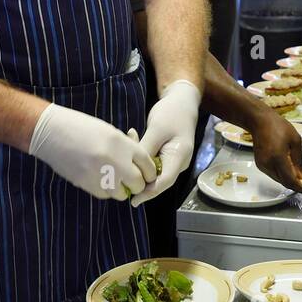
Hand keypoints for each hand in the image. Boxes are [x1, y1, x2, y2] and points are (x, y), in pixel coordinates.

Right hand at [29, 103, 153, 199]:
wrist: (52, 132)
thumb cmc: (81, 128)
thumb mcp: (108, 131)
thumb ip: (126, 147)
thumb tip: (141, 163)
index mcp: (121, 143)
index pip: (147, 164)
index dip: (150, 171)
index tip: (148, 174)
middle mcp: (114, 160)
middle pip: (138, 183)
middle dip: (137, 183)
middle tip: (133, 180)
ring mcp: (100, 174)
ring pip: (122, 193)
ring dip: (121, 189)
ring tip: (115, 179)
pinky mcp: (87, 184)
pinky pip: (105, 195)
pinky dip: (106, 190)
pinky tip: (100, 179)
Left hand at [132, 80, 200, 204]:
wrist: (182, 101)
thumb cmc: (172, 113)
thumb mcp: (157, 129)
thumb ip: (146, 149)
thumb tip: (132, 168)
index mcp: (179, 157)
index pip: (164, 182)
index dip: (149, 193)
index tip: (133, 200)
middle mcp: (178, 162)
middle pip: (157, 179)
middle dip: (138, 175)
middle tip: (119, 164)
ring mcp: (172, 160)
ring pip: (152, 170)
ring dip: (137, 161)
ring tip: (129, 138)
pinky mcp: (165, 155)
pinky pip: (151, 161)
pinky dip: (141, 153)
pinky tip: (133, 136)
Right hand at [249, 111, 301, 192]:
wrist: (259, 121)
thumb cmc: (278, 126)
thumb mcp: (295, 140)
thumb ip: (299, 161)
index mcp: (278, 157)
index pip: (290, 180)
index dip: (300, 187)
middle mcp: (268, 164)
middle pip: (284, 182)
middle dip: (295, 184)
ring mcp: (262, 165)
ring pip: (278, 180)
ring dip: (288, 179)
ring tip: (296, 172)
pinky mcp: (259, 165)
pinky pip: (273, 174)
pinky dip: (281, 174)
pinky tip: (286, 167)